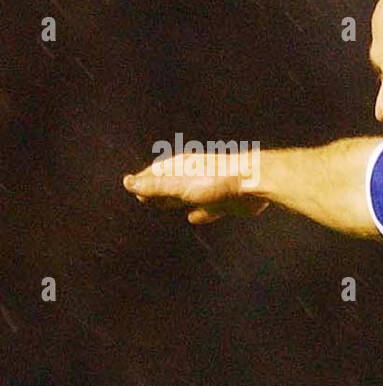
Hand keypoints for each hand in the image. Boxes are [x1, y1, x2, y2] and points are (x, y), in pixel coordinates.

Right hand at [123, 151, 269, 224]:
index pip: (156, 173)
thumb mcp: (178, 184)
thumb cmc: (214, 180)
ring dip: (176, 202)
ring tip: (164, 206)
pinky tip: (193, 218)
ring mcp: (210, 189)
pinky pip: (208, 209)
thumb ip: (154, 185)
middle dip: (157, 191)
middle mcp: (194, 176)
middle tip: (143, 198)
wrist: (253, 182)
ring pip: (187, 197)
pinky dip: (199, 214)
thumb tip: (126, 182)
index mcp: (181, 168)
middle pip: (170, 185)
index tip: (131, 188)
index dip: (143, 182)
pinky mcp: (225, 202)